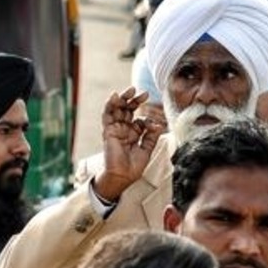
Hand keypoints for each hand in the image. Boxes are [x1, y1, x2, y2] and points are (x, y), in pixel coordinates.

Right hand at [95, 87, 161, 202]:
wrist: (123, 176)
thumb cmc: (133, 167)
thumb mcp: (147, 149)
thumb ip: (152, 136)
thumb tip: (159, 125)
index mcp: (134, 133)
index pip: (140, 119)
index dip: (148, 119)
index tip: (155, 125)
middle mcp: (124, 129)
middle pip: (128, 110)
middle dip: (134, 100)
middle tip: (143, 93)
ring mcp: (115, 129)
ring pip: (117, 109)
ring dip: (123, 98)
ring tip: (130, 90)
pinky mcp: (108, 131)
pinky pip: (107, 115)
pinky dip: (110, 105)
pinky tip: (114, 96)